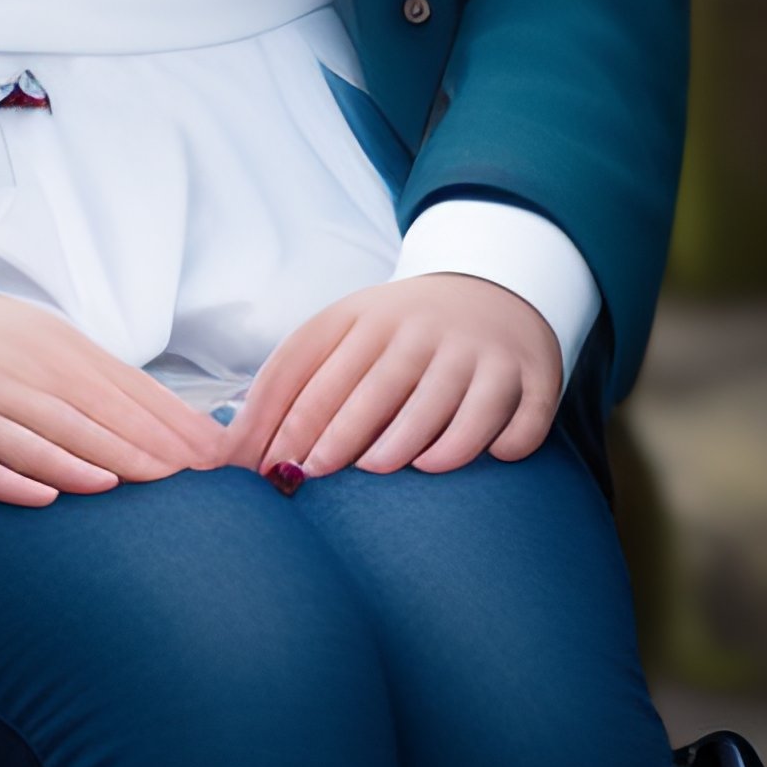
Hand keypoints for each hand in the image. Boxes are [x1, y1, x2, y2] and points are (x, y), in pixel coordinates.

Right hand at [0, 289, 227, 515]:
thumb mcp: (24, 337)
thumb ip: (89, 373)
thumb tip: (169, 418)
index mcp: (18, 347)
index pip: (96, 391)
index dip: (148, 425)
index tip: (195, 457)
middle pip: (59, 418)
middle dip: (119, 449)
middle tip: (170, 481)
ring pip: (6, 444)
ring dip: (58, 466)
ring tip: (105, 485)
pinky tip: (24, 500)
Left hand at [228, 275, 560, 480]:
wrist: (492, 291)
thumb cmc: (399, 331)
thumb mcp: (342, 332)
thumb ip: (291, 380)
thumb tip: (235, 449)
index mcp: (371, 317)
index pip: (324, 371)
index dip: (294, 423)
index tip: (277, 466)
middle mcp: (427, 331)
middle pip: (378, 392)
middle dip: (342, 439)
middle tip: (319, 475)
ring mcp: (481, 354)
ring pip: (444, 413)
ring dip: (412, 447)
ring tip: (387, 464)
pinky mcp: (531, 378)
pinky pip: (514, 427)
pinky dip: (497, 448)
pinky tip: (480, 456)